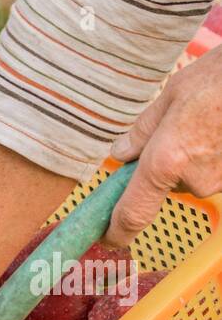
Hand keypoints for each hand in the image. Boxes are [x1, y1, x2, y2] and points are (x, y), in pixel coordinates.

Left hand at [105, 45, 221, 247]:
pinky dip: (207, 153)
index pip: (134, 210)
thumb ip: (142, 131)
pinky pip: (209, 171)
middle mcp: (192, 180)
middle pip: (162, 183)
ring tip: (200, 121)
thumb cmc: (215, 81)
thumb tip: (120, 154)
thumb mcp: (170, 97)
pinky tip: (214, 128)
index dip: (117, 230)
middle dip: (159, 163)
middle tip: (171, 128)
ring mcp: (217, 181)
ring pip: (188, 176)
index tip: (107, 238)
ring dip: (187, 155)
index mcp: (166, 161)